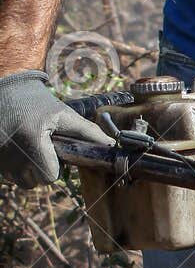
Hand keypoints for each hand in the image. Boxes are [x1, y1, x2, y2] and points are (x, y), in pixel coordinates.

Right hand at [0, 69, 110, 186]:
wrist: (4, 86)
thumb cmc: (37, 101)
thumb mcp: (63, 114)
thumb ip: (87, 132)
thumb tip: (111, 146)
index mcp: (32, 142)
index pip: (49, 177)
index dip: (55, 166)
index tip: (52, 150)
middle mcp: (10, 152)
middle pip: (34, 182)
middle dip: (41, 168)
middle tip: (40, 147)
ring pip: (19, 179)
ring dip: (26, 168)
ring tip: (27, 145)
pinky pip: (6, 173)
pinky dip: (12, 164)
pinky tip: (14, 146)